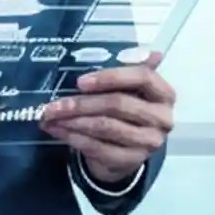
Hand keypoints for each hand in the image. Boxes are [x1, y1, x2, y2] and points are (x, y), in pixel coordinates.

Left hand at [39, 51, 175, 183]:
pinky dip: (74, 138)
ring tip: (51, 117)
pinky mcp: (132, 161)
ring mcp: (149, 142)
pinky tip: (58, 130)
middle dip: (82, 103)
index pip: (142, 77)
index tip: (81, 82)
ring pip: (106, 127)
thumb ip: (131, 70)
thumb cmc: (127, 111)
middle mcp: (162, 119)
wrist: (128, 150)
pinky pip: (98, 148)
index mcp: (164, 94)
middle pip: (119, 104)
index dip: (111, 77)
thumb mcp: (129, 89)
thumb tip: (151, 53)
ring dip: (73, 121)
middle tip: (54, 104)